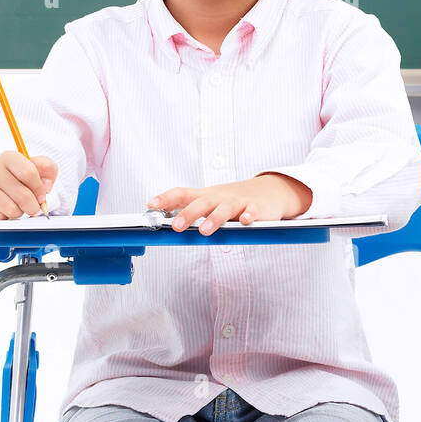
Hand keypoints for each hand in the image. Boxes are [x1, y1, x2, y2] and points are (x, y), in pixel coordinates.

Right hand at [0, 151, 57, 218]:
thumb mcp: (38, 167)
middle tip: (32, 207)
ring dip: (19, 213)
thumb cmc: (20, 177)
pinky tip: (3, 210)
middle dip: (33, 206)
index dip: (39, 189)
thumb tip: (46, 186)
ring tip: (16, 206)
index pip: (28, 173)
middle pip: (22, 195)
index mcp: (9, 157)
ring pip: (11, 209)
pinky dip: (5, 218)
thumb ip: (48, 170)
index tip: (42, 196)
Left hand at [147, 173, 312, 234]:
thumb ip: (187, 207)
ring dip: (215, 218)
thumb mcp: (210, 200)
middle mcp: (221, 197)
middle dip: (189, 214)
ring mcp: (239, 202)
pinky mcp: (257, 208)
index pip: (183, 193)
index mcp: (207, 196)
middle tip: (177, 226)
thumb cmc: (234, 199)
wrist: (269, 191)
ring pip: (226, 209)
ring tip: (205, 230)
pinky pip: (253, 212)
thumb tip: (158, 214)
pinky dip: (249, 216)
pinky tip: (246, 221)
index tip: (151, 205)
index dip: (166, 199)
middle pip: (203, 203)